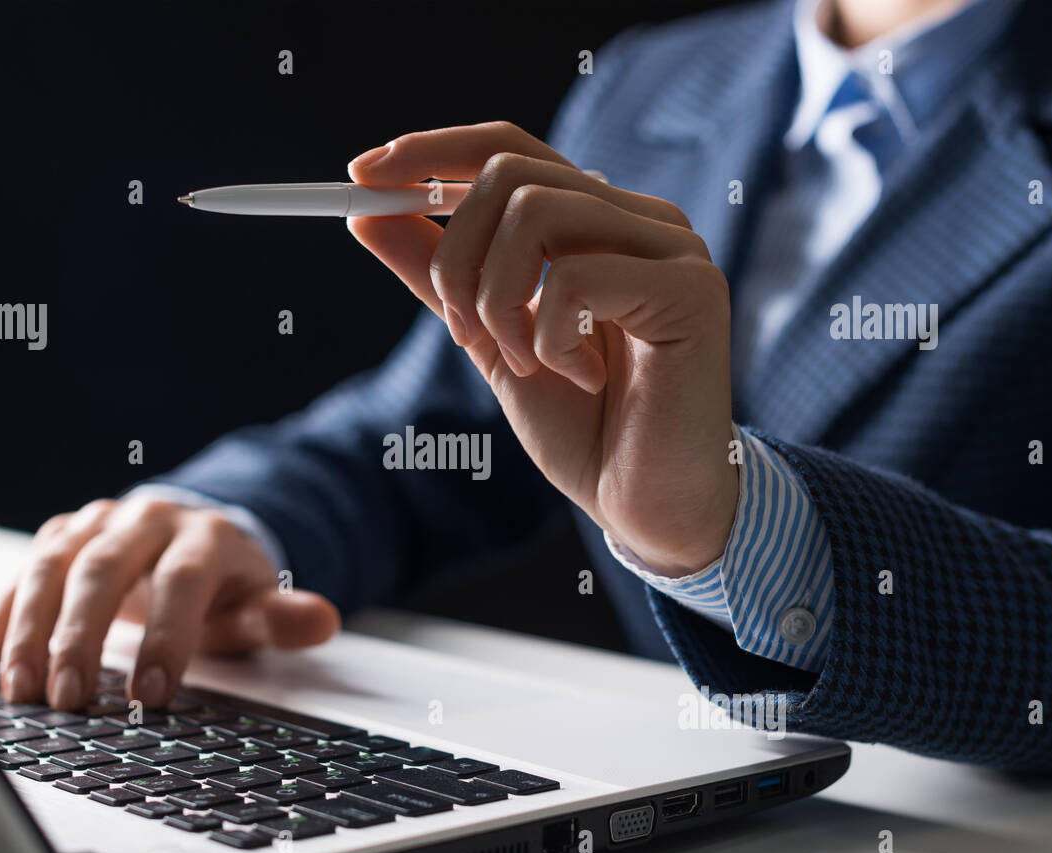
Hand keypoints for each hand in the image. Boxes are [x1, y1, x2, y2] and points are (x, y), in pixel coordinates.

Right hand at [0, 497, 339, 708]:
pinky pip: (17, 581)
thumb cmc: (224, 584)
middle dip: (83, 635)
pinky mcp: (56, 541)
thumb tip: (322, 619)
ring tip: (19, 692)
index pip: (182, 579)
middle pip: (105, 569)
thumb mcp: (258, 600)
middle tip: (69, 699)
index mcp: (201, 534)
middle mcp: (143, 521)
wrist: (187, 535)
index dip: (167, 635)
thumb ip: (283, 615)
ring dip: (29, 631)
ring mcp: (94, 526)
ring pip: (51, 568)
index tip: (151, 695)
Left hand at [346, 122, 738, 576]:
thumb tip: (368, 214)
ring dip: (498, 301)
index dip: (430, 152)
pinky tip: (580, 378)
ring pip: (536, 215)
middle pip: (510, 174)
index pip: (508, 149)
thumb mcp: (489, 341)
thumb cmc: (584, 428)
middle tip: (460, 330)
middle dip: (455, 256)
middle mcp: (639, 218)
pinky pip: (576, 278)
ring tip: (521, 362)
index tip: (359, 177)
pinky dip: (549, 338)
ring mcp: (672, 249)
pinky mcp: (693, 291)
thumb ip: (438, 277)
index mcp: (596, 221)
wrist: (647, 504)